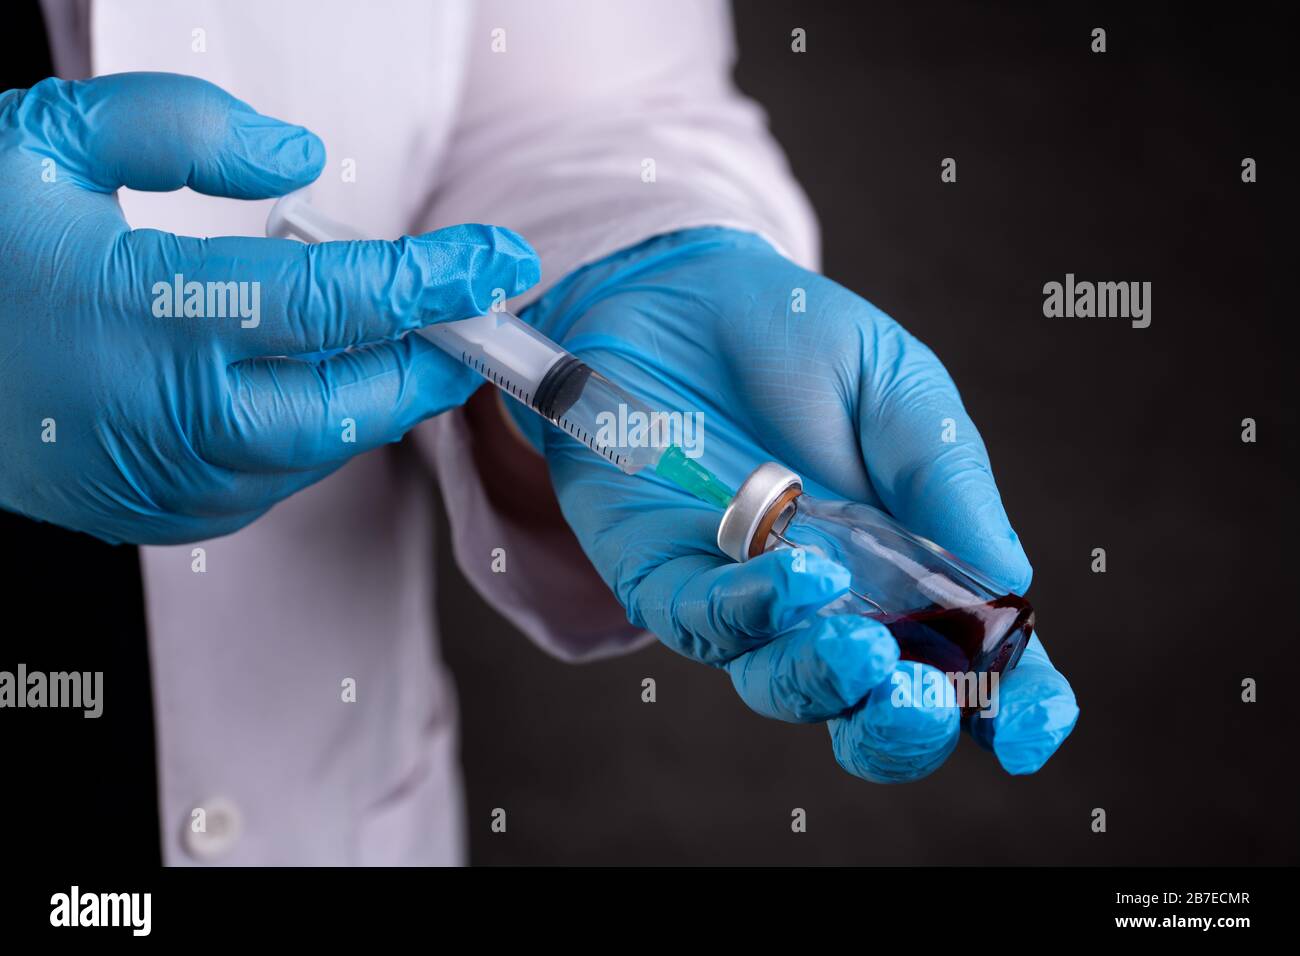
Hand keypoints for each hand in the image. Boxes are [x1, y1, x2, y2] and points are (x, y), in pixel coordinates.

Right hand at [0, 73, 537, 543]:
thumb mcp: (45, 141)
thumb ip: (178, 130)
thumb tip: (299, 162)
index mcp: (141, 315)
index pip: (331, 302)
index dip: (429, 281)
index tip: (498, 261)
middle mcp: (167, 417)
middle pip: (352, 404)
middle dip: (431, 360)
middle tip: (476, 314)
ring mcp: (167, 480)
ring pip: (322, 449)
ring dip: (379, 394)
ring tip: (410, 336)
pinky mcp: (163, 513)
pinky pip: (277, 475)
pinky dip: (318, 427)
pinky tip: (322, 379)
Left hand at [520, 227, 1076, 780]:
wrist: (680, 292)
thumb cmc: (799, 342)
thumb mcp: (898, 390)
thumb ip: (946, 480)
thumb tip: (1010, 583)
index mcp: (910, 570)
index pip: (971, 667)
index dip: (1011, 709)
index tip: (1031, 727)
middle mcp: (831, 605)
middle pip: (872, 707)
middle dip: (904, 727)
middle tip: (926, 701)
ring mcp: (746, 602)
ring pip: (785, 686)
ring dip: (827, 682)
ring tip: (862, 649)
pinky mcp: (666, 580)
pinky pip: (703, 622)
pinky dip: (751, 610)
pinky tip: (796, 574)